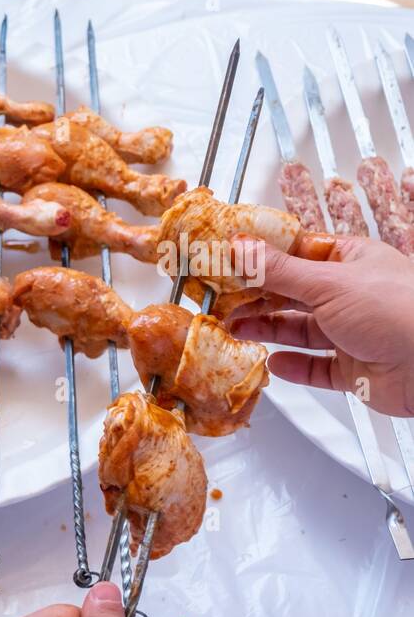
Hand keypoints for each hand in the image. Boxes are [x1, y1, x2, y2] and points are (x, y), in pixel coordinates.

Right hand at [229, 236, 413, 416]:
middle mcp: (352, 295)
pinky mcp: (354, 369)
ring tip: (236, 330)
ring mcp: (353, 333)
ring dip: (267, 330)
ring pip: (300, 330)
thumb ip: (278, 270)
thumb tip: (239, 247)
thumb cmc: (396, 311)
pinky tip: (274, 363)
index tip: (228, 262)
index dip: (262, 258)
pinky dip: (293, 366)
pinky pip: (315, 367)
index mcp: (352, 261)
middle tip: (222, 302)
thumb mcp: (328, 282)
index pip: (298, 254)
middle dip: (257, 298)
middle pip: (293, 294)